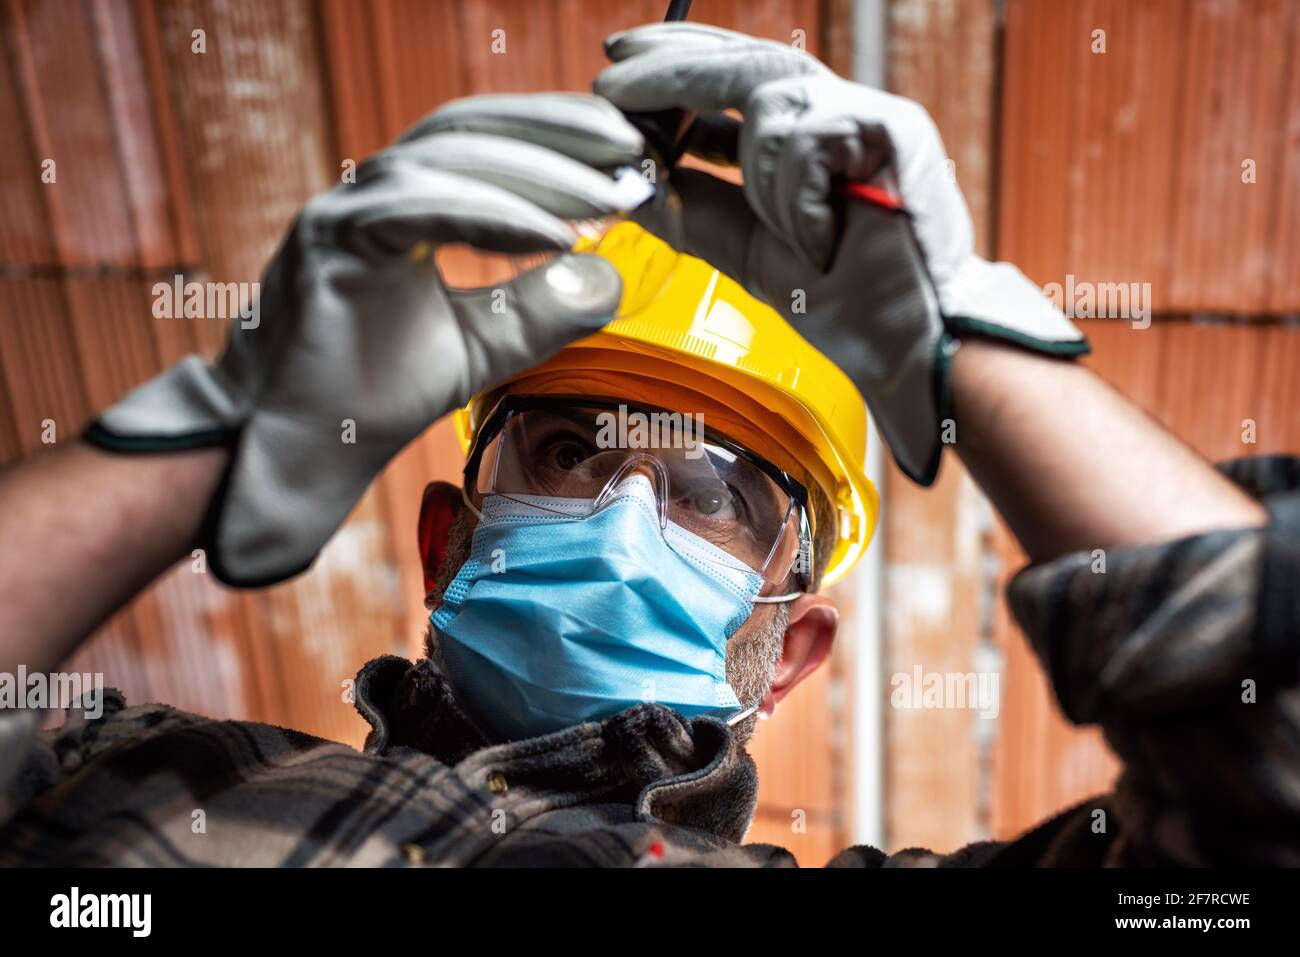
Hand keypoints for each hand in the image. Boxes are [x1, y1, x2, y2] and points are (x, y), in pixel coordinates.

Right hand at [87, 93, 644, 585]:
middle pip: (471, 127)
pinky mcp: (330, 241)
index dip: (558, 136)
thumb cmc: (370, 393)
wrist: (296, 448)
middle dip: (560, 135)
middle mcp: (371, 193)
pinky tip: (553, 236)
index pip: (485, 142)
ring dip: (539, 173)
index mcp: (403, 204)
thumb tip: (612, 277)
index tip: (630, 153)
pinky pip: (422, 211)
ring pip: (449, 159)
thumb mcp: (482, 345)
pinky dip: (493, 218)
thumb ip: (542, 309)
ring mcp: (345, 210)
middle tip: (635, 155)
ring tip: (609, 197)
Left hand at [596, 23, 1086, 482]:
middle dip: (675, 68)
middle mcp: (844, 115)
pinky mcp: (892, 129)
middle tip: (612, 79)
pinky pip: (804, 141)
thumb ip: (693, 209)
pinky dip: (796, 200)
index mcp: (815, 139)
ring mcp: (871, 116)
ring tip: (802, 240)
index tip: (621, 71)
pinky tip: (825, 240)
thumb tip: (627, 180)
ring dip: (761, 179)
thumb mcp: (748, 249)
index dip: (680, 63)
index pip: (741, 75)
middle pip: (751, 63)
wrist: (912, 342)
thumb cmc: (848, 302)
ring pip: (772, 104)